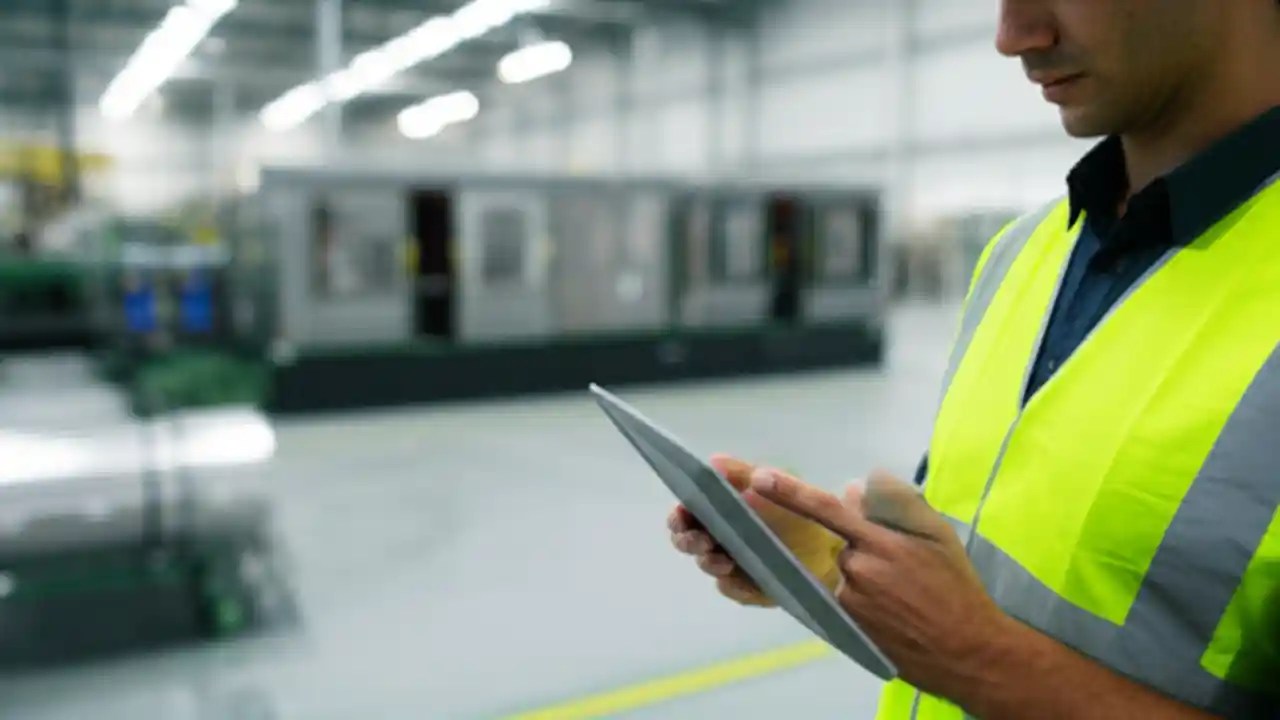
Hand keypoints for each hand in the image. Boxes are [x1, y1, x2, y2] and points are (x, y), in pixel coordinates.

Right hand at [667, 455, 843, 606]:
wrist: (835, 545)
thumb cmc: (796, 510)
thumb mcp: (771, 482)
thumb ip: (741, 473)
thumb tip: (713, 460)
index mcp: (718, 511)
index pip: (685, 513)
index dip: (678, 515)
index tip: (682, 514)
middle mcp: (718, 538)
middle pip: (686, 541)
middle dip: (688, 541)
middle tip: (703, 541)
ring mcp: (731, 564)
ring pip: (707, 564)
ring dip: (709, 561)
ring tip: (724, 560)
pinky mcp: (748, 588)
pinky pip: (731, 588)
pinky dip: (732, 583)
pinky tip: (739, 576)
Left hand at [751, 467, 1010, 699]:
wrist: (965, 650)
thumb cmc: (955, 587)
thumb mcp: (938, 535)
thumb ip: (896, 503)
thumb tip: (855, 487)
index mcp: (880, 544)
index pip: (828, 511)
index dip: (790, 493)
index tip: (761, 479)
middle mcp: (858, 572)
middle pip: (840, 544)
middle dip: (860, 546)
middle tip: (898, 567)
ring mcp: (849, 603)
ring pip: (840, 573)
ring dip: (860, 574)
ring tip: (899, 593)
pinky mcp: (845, 626)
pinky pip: (839, 598)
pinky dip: (857, 596)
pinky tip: (887, 608)